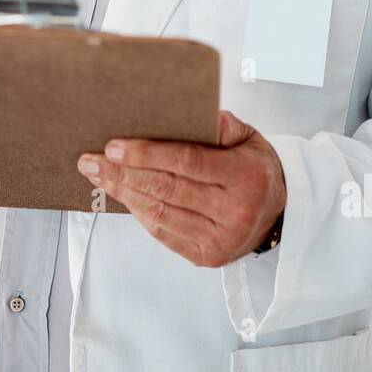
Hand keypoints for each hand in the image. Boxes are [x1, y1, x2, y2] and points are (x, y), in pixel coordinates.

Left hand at [76, 109, 285, 266]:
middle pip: (166, 189)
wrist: (280, 214)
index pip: (188, 163)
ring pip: (159, 213)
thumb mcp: (250, 138)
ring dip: (123, 193)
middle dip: (122, 173)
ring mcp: (221, 239)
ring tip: (97, 176)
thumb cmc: (256, 169)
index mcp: (246, 178)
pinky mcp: (207, 256)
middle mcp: (235, 212)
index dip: (148, 154)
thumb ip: (223, 125)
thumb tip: (194, 115)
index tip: (114, 146)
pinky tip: (122, 195)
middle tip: (91, 160)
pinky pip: (163, 233)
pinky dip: (138, 213)